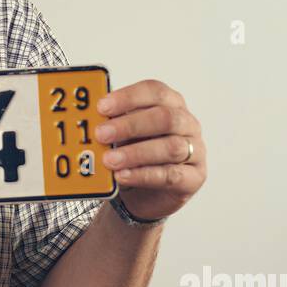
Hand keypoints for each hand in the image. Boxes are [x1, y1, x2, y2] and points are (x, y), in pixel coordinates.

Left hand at [95, 79, 205, 222]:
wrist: (144, 194)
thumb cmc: (134, 155)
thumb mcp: (122, 136)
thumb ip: (113, 124)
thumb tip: (90, 119)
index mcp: (170, 103)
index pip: (154, 91)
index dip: (128, 97)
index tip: (102, 107)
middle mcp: (187, 123)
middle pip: (164, 117)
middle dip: (130, 126)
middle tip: (101, 134)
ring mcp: (195, 150)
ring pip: (170, 147)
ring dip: (136, 153)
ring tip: (109, 160)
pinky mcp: (195, 177)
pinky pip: (171, 175)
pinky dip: (144, 175)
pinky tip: (123, 176)